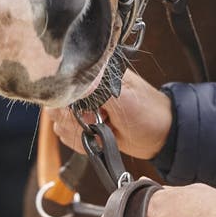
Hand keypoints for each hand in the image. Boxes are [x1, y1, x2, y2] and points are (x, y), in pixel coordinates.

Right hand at [47, 69, 172, 159]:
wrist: (159, 136)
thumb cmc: (148, 112)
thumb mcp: (125, 99)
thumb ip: (98, 90)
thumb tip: (74, 81)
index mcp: (95, 73)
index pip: (62, 83)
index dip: (67, 102)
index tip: (83, 113)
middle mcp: (85, 88)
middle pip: (56, 105)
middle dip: (74, 121)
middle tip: (96, 122)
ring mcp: (83, 107)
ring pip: (60, 125)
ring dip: (79, 133)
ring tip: (102, 129)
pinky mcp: (84, 124)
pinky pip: (68, 137)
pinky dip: (82, 143)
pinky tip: (99, 139)